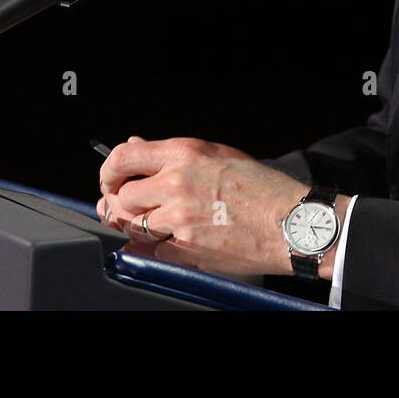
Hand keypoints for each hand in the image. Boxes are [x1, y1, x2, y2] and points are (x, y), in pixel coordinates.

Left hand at [95, 135, 310, 275]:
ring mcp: (178, 218)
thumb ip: (172, 154)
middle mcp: (176, 182)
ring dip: (140, 228)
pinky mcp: (185, 249)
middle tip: (132, 210)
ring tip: (160, 226)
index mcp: (184, 153)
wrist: (290, 221)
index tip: (111, 182)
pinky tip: (177, 243)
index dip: (108, 172)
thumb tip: (135, 146)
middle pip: (123, 197)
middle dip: (123, 205)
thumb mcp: (217, 155)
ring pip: (133, 226)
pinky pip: (152, 251)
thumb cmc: (260, 187)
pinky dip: (159, 249)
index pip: (123, 157)